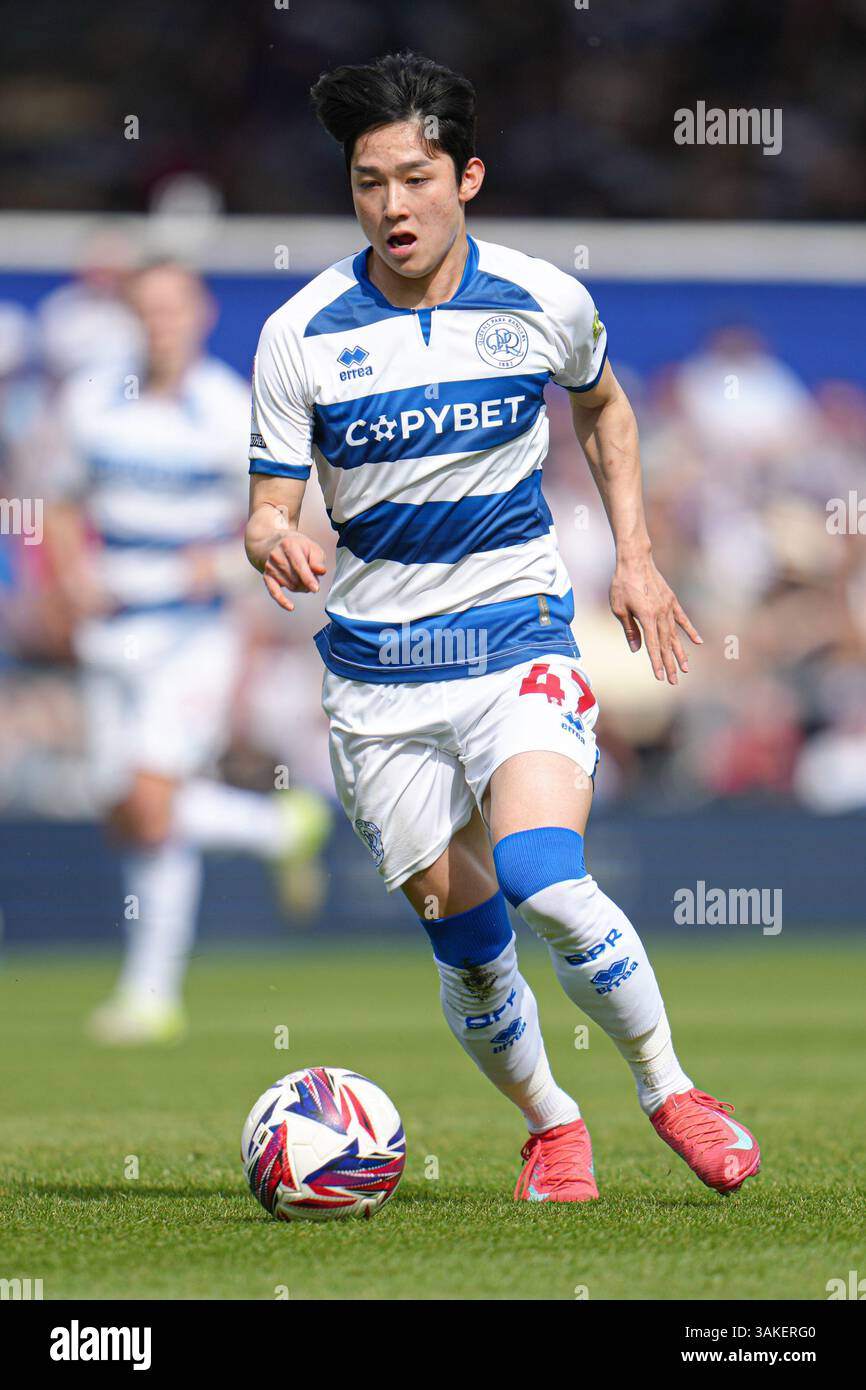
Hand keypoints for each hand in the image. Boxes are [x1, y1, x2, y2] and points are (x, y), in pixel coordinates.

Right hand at [262, 531, 326, 612]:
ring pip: (290, 586)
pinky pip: (274, 592)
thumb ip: (318, 559)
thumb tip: (320, 571)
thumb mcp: (311, 547)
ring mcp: (270, 567)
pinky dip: (282, 601)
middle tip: (313, 578)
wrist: (274, 543)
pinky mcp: (266, 576)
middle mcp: (276, 556)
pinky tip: (291, 607)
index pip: (299, 566)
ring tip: (303, 579)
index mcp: (289, 546)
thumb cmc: (298, 546)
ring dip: (300, 587)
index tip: (315, 589)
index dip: (308, 578)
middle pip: (296, 578)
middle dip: (307, 582)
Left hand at [610, 552, 701, 683]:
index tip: (660, 677)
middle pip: (667, 644)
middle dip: (670, 664)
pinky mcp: (671, 600)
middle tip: (675, 681)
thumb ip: (630, 630)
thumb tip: (636, 649)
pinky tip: (697, 642)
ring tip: (686, 668)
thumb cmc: (622, 584)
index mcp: (647, 618)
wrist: (635, 560)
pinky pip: (682, 619)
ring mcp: (668, 607)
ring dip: (680, 652)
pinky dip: (690, 631)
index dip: (656, 663)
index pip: (653, 646)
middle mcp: (661, 614)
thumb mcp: (619, 609)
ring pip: (675, 634)